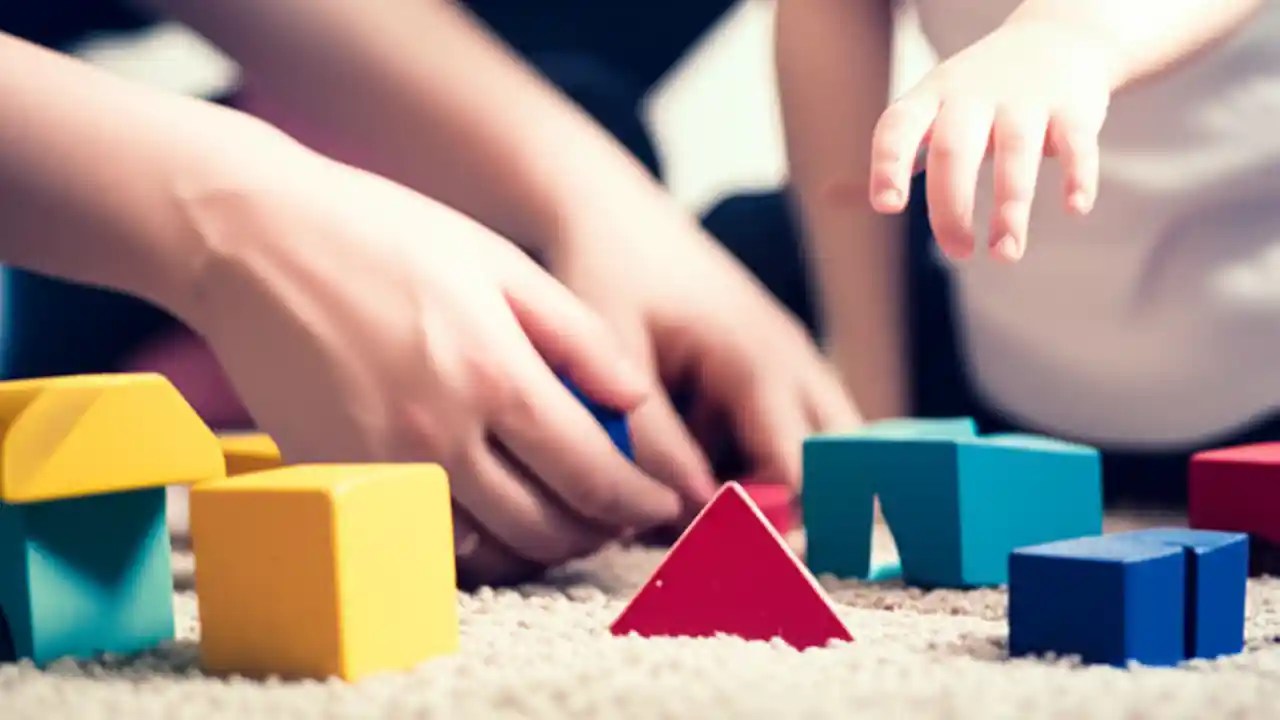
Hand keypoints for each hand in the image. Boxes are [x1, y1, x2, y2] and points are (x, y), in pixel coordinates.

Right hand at [180, 142, 682, 585]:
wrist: (252, 241)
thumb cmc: (382, 235)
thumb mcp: (498, 263)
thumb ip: (578, 337)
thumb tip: (637, 401)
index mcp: (494, 373)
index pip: (591, 473)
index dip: (638, 500)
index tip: (662, 504)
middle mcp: (442, 434)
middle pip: (547, 526)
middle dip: (599, 531)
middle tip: (619, 516)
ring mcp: (384, 466)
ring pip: (487, 549)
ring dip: (539, 548)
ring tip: (563, 520)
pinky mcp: (338, 479)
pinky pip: (423, 539)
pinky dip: (472, 543)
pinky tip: (491, 514)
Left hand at [548, 200, 859, 518]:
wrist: (617, 218)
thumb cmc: (610, 275)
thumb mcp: (614, 357)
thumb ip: (652, 439)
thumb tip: (691, 515)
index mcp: (759, 361)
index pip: (801, 468)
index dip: (775, 525)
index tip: (728, 558)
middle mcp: (795, 364)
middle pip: (837, 466)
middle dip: (792, 512)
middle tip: (720, 536)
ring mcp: (793, 366)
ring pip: (819, 455)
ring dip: (768, 485)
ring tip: (689, 477)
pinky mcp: (775, 373)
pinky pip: (788, 436)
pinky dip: (751, 461)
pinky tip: (690, 447)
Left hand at [868, 20, 1115, 260]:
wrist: (1061, 37)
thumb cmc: (978, 93)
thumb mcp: (928, 110)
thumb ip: (891, 157)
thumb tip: (828, 197)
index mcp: (930, 98)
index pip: (897, 126)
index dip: (887, 163)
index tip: (887, 206)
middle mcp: (974, 96)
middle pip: (954, 151)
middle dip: (951, 208)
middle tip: (957, 253)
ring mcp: (1026, 99)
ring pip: (1016, 153)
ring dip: (1011, 209)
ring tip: (1005, 254)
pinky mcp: (1074, 108)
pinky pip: (1077, 143)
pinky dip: (1077, 176)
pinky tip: (1075, 209)